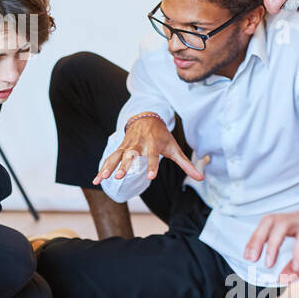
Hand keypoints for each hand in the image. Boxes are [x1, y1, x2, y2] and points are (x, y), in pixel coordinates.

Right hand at [92, 116, 208, 184]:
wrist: (146, 117)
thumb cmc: (162, 136)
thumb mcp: (175, 148)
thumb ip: (186, 164)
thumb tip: (201, 177)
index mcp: (152, 144)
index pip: (152, 156)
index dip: (152, 166)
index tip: (150, 177)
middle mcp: (138, 144)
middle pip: (130, 156)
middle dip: (124, 166)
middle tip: (119, 177)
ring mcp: (127, 145)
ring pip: (116, 156)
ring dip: (109, 167)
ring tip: (102, 179)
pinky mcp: (120, 148)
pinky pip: (110, 158)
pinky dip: (103, 168)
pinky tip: (97, 180)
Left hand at [243, 201, 298, 282]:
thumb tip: (283, 277)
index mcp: (294, 224)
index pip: (268, 226)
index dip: (255, 239)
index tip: (248, 257)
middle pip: (270, 221)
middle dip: (257, 239)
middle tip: (251, 259)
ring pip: (283, 223)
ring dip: (272, 243)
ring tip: (268, 263)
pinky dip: (298, 250)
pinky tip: (297, 265)